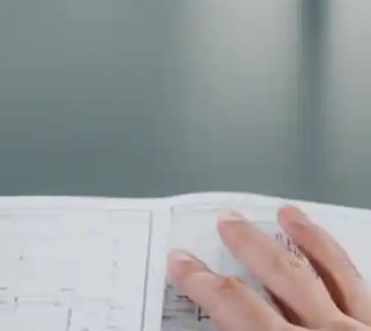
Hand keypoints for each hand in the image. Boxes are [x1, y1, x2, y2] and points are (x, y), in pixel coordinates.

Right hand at [169, 206, 370, 329]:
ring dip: (307, 238)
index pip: (233, 302)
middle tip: (227, 220)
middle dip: (248, 244)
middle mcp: (327, 330)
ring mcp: (363, 327)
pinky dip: (345, 264)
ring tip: (288, 214)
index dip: (200, 280)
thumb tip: (210, 321)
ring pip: (333, 271)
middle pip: (281, 273)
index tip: (182, 264)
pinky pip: (363, 285)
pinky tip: (338, 256)